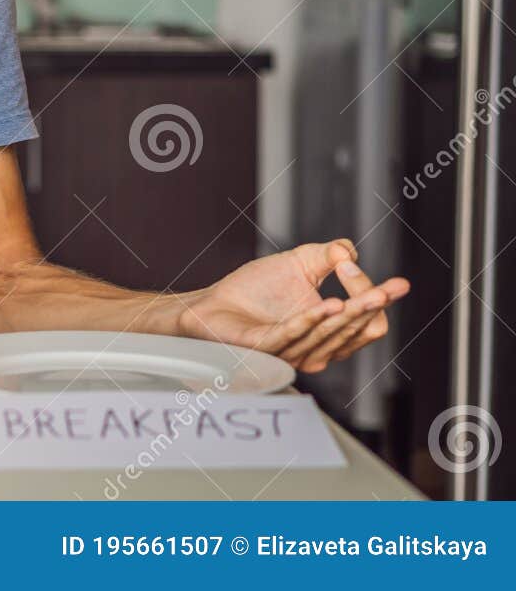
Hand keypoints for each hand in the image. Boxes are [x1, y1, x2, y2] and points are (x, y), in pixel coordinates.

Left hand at [176, 239, 408, 372]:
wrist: (213, 304)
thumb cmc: (255, 290)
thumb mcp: (298, 263)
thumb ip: (327, 255)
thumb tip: (349, 251)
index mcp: (330, 332)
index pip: (367, 321)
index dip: (376, 297)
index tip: (380, 274)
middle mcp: (317, 348)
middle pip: (356, 331)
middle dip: (373, 308)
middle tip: (389, 289)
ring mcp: (292, 351)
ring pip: (330, 334)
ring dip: (351, 314)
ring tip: (369, 295)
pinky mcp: (266, 347)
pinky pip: (294, 333)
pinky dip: (313, 318)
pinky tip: (331, 304)